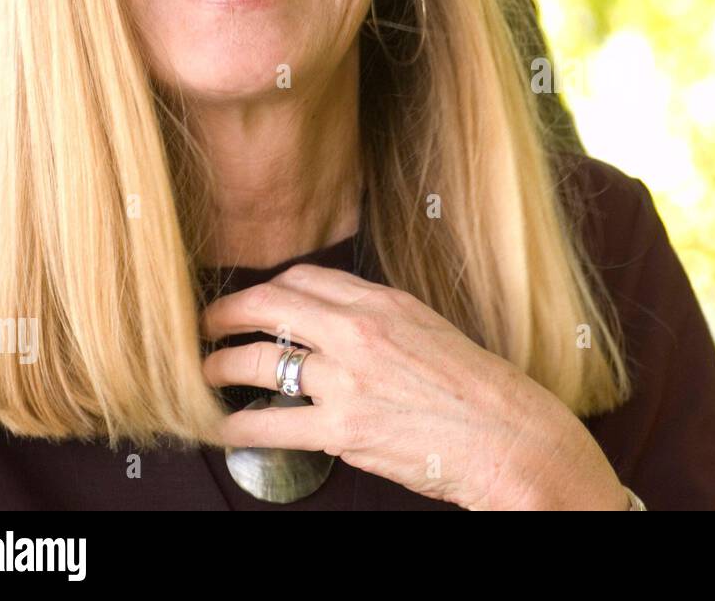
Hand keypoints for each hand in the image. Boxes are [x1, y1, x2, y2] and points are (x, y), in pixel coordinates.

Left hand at [199, 263, 629, 509]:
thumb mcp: (431, 330)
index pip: (302, 279)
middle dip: (225, 315)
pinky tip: (224, 428)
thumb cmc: (479, 388)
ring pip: (259, 361)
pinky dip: (236, 426)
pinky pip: (268, 423)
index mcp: (384, 302)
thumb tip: (338, 324)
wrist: (509, 434)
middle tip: (205, 328)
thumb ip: (382, 321)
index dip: (263, 290)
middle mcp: (360, 331)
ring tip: (208, 374)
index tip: (249, 303)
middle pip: (268, 306)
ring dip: (222, 367)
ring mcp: (348, 379)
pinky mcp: (343, 429)